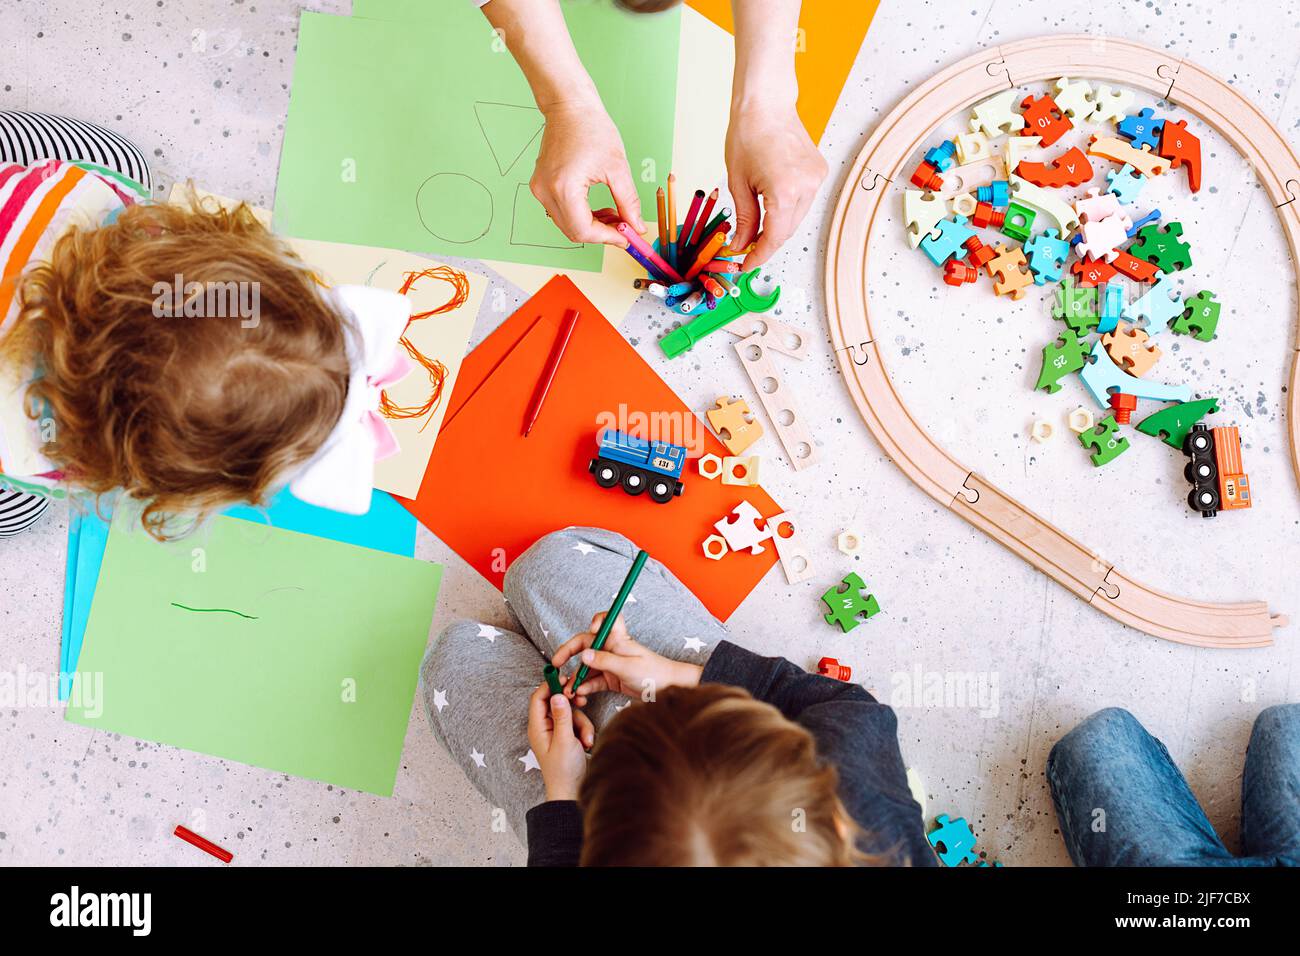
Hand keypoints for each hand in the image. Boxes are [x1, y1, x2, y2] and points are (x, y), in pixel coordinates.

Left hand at [527, 681, 594, 800]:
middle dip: (572, 706)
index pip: (539, 698)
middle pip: (557, 703)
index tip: (565, 679)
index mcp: (537, 728)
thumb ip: (562, 716)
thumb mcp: (565, 741)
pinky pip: (578, 724)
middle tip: (582, 703)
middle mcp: (545, 728)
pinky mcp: (568, 737)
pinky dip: (585, 731)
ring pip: (571, 714)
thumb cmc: (564, 771)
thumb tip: (557, 694)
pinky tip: (587, 744)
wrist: (572, 793)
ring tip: (585, 740)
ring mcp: (557, 732)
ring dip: (582, 724)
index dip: (550, 686)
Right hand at [530, 102, 645, 245]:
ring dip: (592, 225)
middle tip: (625, 227)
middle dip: (602, 233)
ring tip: (615, 213)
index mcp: (563, 187)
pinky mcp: (541, 186)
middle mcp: (545, 191)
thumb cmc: (592, 128)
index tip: (627, 237)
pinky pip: (562, 212)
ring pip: (568, 224)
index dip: (608, 238)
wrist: (570, 106)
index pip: (584, 230)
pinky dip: (582, 215)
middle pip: (574, 231)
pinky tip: (599, 207)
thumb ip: (628, 202)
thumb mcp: (617, 168)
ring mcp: (540, 189)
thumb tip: (636, 226)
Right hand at [551, 614, 702, 703]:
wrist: (669, 690)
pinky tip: (579, 695)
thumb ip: (604, 661)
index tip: (590, 631)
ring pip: (587, 666)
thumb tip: (582, 655)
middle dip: (569, 653)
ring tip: (568, 690)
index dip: (596, 621)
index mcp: (618, 639)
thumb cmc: (654, 673)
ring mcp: (611, 664)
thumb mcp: (627, 667)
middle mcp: (612, 649)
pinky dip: (585, 687)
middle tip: (555, 664)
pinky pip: (593, 681)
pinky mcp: (611, 679)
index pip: (607, 619)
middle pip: (586, 645)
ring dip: (576, 677)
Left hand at [724, 105, 827, 270]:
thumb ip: (743, 219)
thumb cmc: (747, 134)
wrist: (766, 103)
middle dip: (767, 243)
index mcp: (784, 192)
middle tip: (746, 250)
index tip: (746, 266)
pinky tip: (772, 206)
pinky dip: (788, 209)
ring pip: (796, 218)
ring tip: (757, 228)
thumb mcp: (737, 183)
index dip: (759, 256)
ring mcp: (816, 179)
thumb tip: (741, 246)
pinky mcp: (819, 171)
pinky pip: (803, 201)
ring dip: (778, 226)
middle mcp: (806, 187)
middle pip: (787, 230)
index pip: (774, 237)